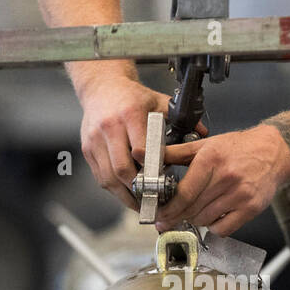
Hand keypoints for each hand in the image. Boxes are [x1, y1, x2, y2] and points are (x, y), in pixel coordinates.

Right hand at [75, 72, 205, 211]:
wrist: (102, 86)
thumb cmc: (130, 96)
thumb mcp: (157, 101)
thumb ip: (179, 118)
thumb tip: (202, 132)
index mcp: (129, 114)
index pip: (140, 150)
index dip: (150, 170)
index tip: (161, 182)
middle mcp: (109, 127)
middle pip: (122, 169)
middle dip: (137, 189)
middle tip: (152, 200)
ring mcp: (95, 140)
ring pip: (108, 177)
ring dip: (124, 195)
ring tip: (139, 203)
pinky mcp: (87, 149)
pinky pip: (100, 176)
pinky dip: (113, 188)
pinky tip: (125, 192)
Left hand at [156, 124, 289, 235]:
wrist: (274, 152)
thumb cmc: (238, 148)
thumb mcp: (205, 145)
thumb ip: (174, 152)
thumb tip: (144, 154)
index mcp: (211, 160)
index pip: (184, 193)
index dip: (168, 209)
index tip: (159, 215)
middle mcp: (226, 178)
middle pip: (192, 209)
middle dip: (177, 216)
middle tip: (169, 218)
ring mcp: (240, 195)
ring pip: (205, 220)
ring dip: (196, 219)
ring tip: (195, 210)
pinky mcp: (251, 208)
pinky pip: (223, 229)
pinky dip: (214, 226)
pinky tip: (213, 216)